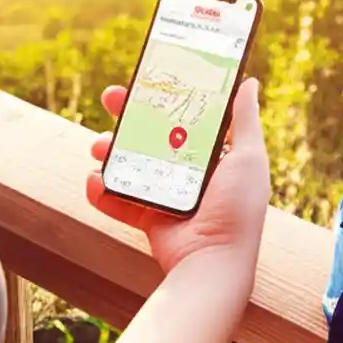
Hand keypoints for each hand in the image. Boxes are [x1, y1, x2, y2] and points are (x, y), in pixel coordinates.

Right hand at [87, 78, 271, 274]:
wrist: (213, 262)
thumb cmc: (237, 209)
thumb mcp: (249, 157)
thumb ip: (245, 120)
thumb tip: (248, 82)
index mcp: (215, 156)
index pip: (186, 118)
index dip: (166, 98)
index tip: (147, 79)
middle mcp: (191, 173)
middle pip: (153, 135)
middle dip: (129, 116)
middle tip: (110, 99)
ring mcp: (168, 196)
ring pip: (131, 164)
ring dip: (110, 151)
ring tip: (99, 146)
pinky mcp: (149, 218)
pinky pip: (119, 200)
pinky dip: (102, 191)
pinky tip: (94, 181)